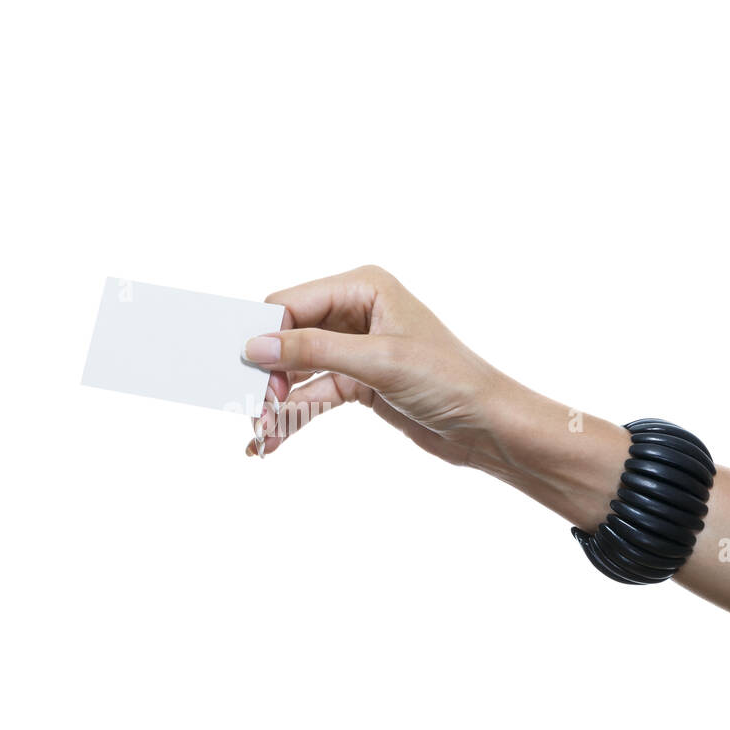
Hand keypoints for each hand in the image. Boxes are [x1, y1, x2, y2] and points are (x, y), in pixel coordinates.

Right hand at [243, 265, 630, 531]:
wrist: (489, 427)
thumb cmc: (451, 381)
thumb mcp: (379, 363)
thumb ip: (313, 352)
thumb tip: (254, 346)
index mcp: (363, 287)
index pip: (291, 304)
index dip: (263, 337)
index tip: (240, 373)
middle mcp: (355, 310)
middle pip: (287, 337)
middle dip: (266, 376)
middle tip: (251, 412)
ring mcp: (354, 347)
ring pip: (296, 371)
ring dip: (275, 404)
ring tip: (259, 437)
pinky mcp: (357, 381)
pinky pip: (311, 395)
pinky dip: (292, 417)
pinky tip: (272, 443)